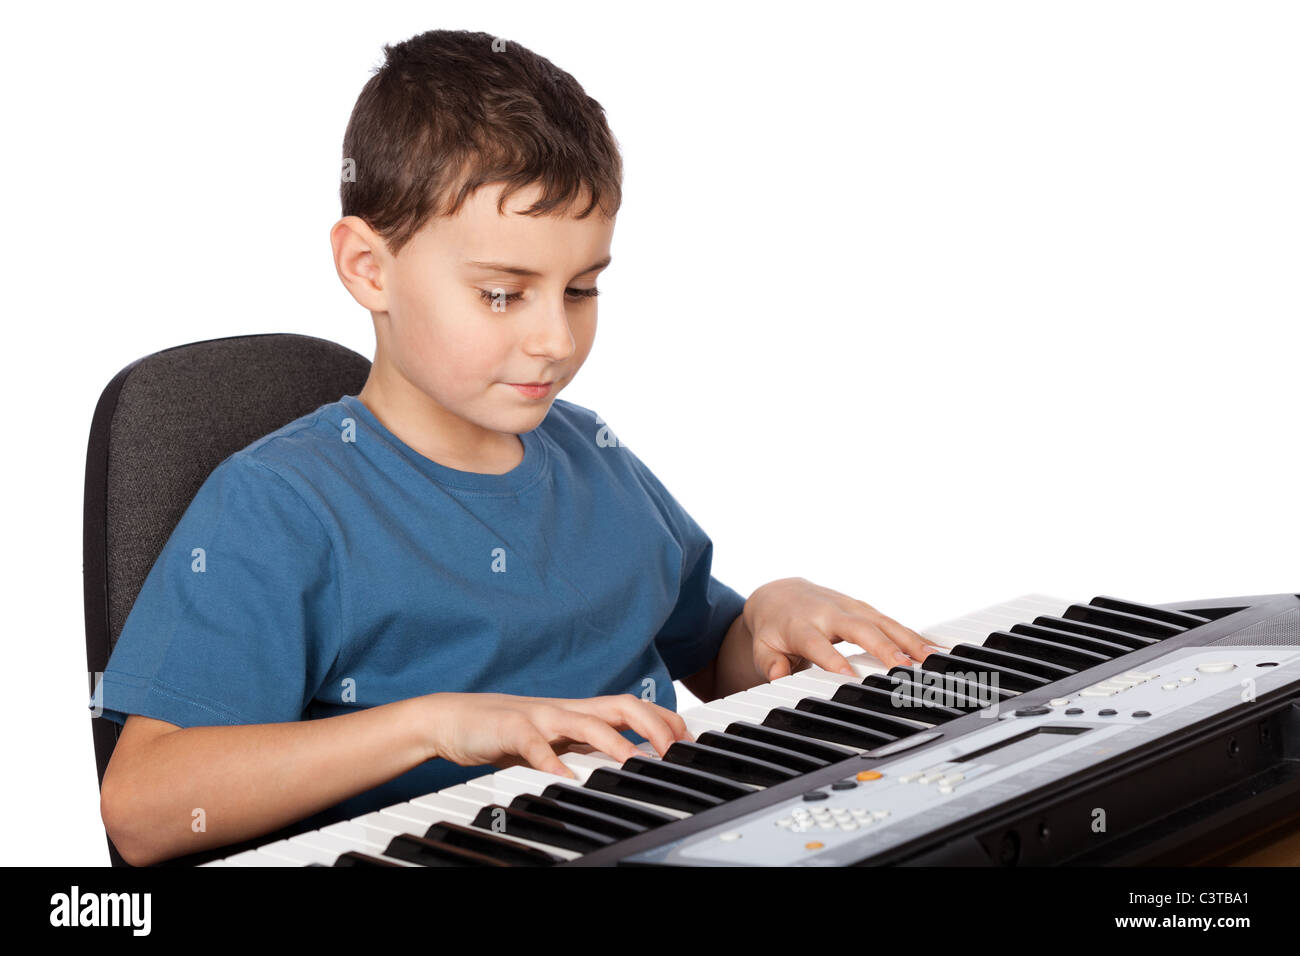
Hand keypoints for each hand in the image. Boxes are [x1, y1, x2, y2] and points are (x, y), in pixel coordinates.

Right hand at [424, 692, 692, 778]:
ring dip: (612, 741)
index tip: (690, 742)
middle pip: (620, 705)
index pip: (634, 706)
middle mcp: (566, 709)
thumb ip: (590, 743)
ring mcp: (539, 716)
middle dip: (653, 724)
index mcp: (580, 712)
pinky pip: (533, 744)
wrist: (452, 718)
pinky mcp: (510, 729)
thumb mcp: (558, 738)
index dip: (665, 719)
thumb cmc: (508, 729)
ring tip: (633, 760)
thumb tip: (632, 756)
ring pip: (584, 721)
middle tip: (675, 750)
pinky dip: (550, 761)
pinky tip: (563, 778)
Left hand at [743, 577, 934, 680]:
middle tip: (905, 667)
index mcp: (802, 625)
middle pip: (860, 628)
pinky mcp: (864, 609)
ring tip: (932, 659)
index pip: (819, 644)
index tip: (851, 678)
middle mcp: (829, 613)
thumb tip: (777, 676)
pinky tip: (935, 650)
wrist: (780, 594)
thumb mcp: (762, 646)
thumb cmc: (773, 627)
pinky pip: (891, 622)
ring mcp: (850, 608)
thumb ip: (769, 663)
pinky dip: (913, 636)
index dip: (834, 660)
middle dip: (883, 646)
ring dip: (908, 640)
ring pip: (882, 622)